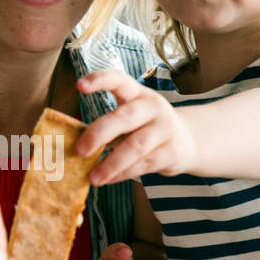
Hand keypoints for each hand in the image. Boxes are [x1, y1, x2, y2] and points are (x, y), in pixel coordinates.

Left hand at [76, 69, 196, 184]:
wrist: (187, 141)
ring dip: (111, 163)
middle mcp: (153, 106)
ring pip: (136, 146)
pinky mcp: (171, 151)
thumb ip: (107, 127)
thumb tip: (72, 145)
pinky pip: (143, 164)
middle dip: (100, 132)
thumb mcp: (130, 118)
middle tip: (80, 150)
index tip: (79, 86)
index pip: (119, 79)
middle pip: (125, 116)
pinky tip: (108, 180)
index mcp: (137, 93)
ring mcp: (165, 128)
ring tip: (93, 178)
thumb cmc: (145, 128)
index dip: (100, 80)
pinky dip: (122, 174)